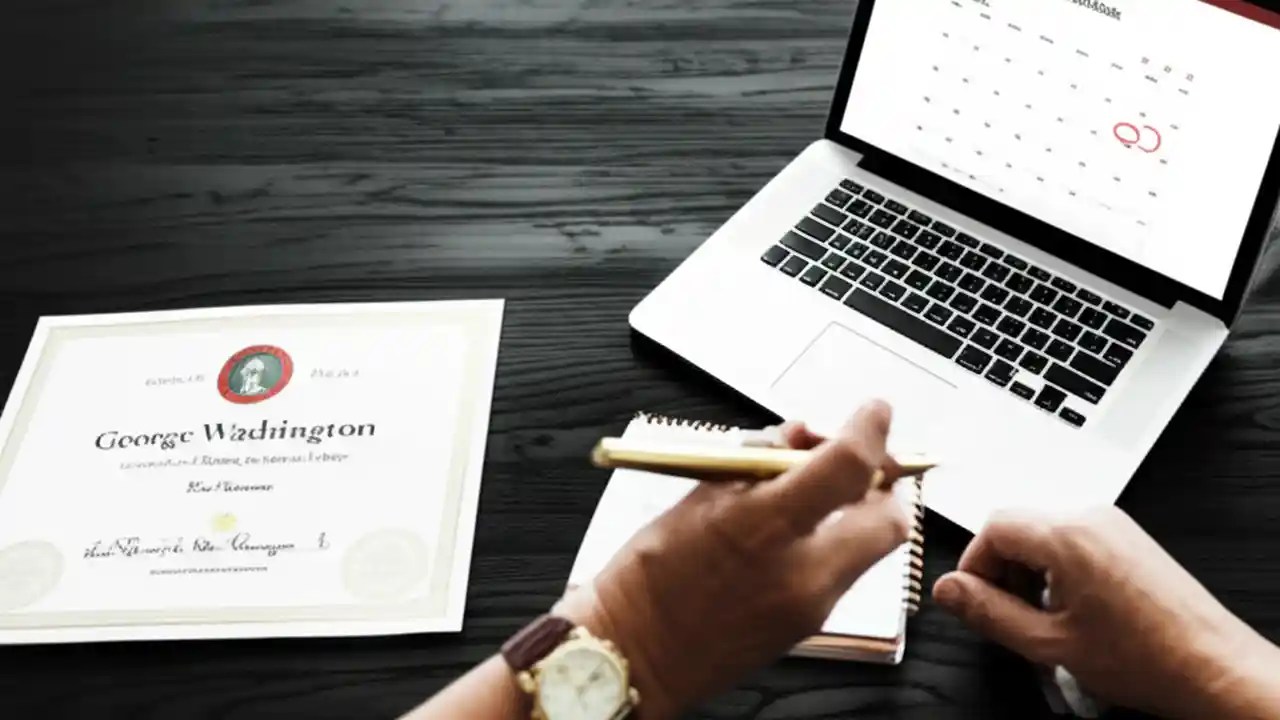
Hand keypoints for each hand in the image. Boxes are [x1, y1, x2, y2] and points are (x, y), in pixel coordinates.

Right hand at [558, 402, 909, 719]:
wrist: (631, 657)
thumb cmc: (646, 578)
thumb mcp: (695, 499)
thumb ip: (754, 465)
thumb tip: (794, 438)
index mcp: (762, 528)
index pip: (848, 467)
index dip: (871, 431)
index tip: (874, 412)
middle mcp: (801, 573)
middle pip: (890, 521)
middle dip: (884, 484)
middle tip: (856, 462)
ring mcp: (811, 608)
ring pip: (870, 551)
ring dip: (857, 514)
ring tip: (812, 495)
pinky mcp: (807, 628)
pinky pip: (843, 576)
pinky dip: (833, 544)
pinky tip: (793, 534)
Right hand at [933, 506, 1279, 719]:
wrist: (1213, 667)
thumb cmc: (1146, 658)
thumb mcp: (1049, 643)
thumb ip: (988, 613)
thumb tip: (949, 590)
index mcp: (1067, 536)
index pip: (993, 526)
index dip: (974, 564)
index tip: (973, 598)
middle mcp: (1091, 518)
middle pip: (1017, 527)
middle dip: (1001, 570)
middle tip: (1006, 615)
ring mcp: (1113, 525)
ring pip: (1043, 534)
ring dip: (1028, 571)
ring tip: (1041, 619)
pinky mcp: (1127, 538)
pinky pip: (1072, 540)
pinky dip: (1056, 569)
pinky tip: (1070, 611)